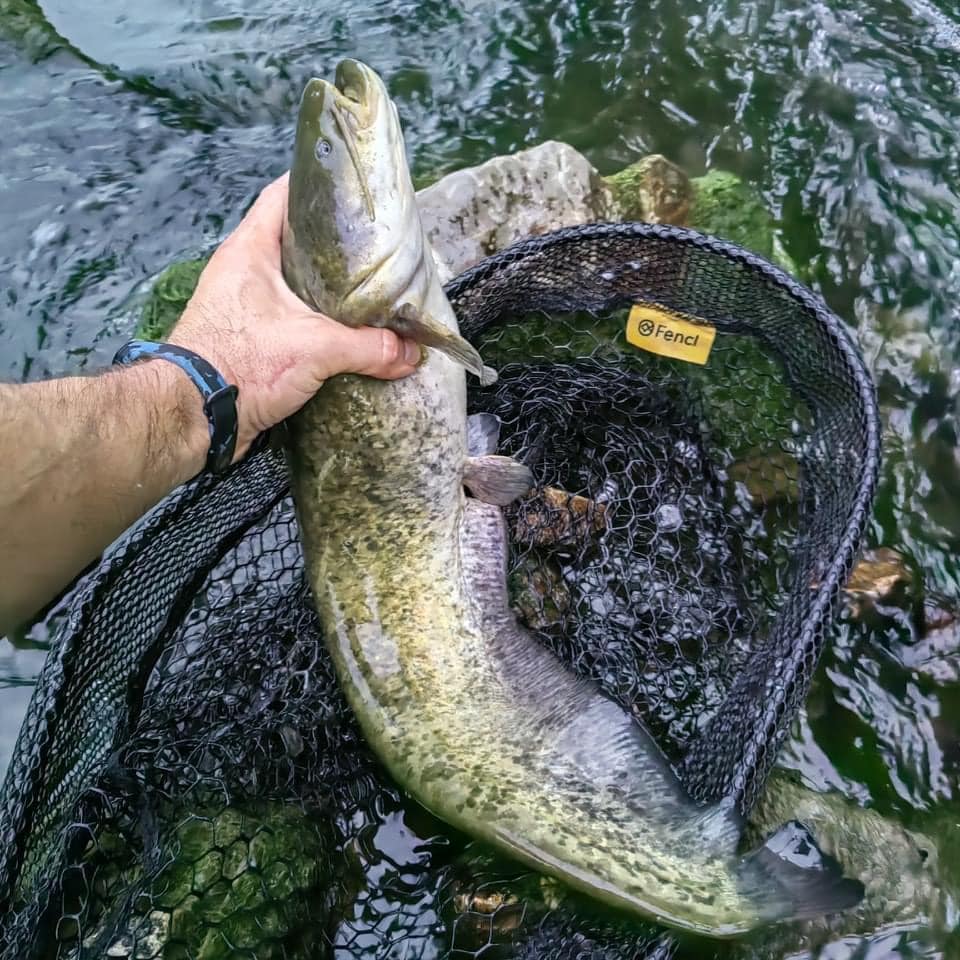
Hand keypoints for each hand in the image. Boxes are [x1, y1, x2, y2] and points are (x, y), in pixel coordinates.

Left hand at [168, 172, 420, 458]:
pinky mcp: (251, 342)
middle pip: (297, 243)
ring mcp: (246, 308)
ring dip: (329, 294)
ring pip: (296, 287)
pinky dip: (320, 328)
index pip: (283, 195)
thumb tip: (412, 354)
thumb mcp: (315, 348)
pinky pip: (293, 323)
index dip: (318, 185)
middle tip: (378, 250)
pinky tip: (349, 338)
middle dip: (336, 248)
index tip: (355, 190)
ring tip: (372, 295)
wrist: (196, 418)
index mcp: (251, 250)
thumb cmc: (241, 363)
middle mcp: (245, 272)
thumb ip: (370, 347)